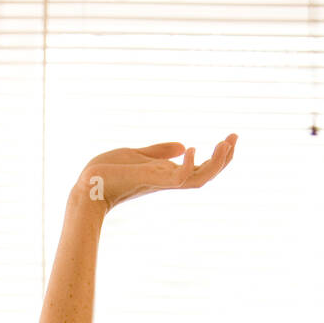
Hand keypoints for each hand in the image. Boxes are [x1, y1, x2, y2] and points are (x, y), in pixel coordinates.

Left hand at [73, 135, 236, 214]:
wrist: (88, 186)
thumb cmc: (109, 173)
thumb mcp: (139, 156)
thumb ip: (160, 152)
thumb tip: (184, 146)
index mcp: (167, 175)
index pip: (200, 170)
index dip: (218, 157)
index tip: (230, 138)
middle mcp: (168, 181)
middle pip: (206, 176)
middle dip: (224, 158)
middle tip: (235, 136)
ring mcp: (162, 182)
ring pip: (200, 179)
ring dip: (216, 162)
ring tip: (225, 142)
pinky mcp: (152, 180)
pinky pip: (179, 178)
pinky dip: (190, 165)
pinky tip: (194, 149)